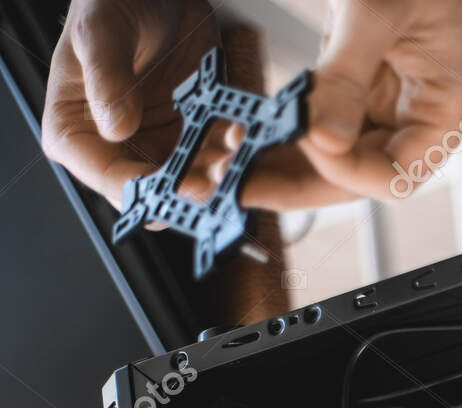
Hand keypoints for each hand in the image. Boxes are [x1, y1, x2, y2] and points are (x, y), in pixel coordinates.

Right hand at [41, 0, 223, 209]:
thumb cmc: (112, 2)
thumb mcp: (100, 30)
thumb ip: (106, 78)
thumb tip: (116, 129)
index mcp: (75, 129)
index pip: (107, 178)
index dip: (145, 190)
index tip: (178, 187)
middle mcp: (115, 145)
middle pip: (153, 189)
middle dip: (187, 187)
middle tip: (219, 175)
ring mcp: (155, 143)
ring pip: (189, 179)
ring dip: (216, 171)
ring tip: (235, 150)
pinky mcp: (188, 133)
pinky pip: (213, 153)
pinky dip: (230, 149)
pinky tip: (241, 132)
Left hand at [214, 0, 461, 209]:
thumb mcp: (378, 11)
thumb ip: (348, 76)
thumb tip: (322, 139)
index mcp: (447, 113)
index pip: (395, 176)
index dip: (344, 168)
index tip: (300, 135)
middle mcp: (419, 121)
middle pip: (360, 177)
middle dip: (299, 184)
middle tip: (242, 183)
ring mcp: (389, 107)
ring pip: (336, 158)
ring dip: (284, 164)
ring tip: (233, 160)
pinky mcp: (359, 90)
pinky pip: (323, 125)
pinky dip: (287, 132)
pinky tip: (251, 132)